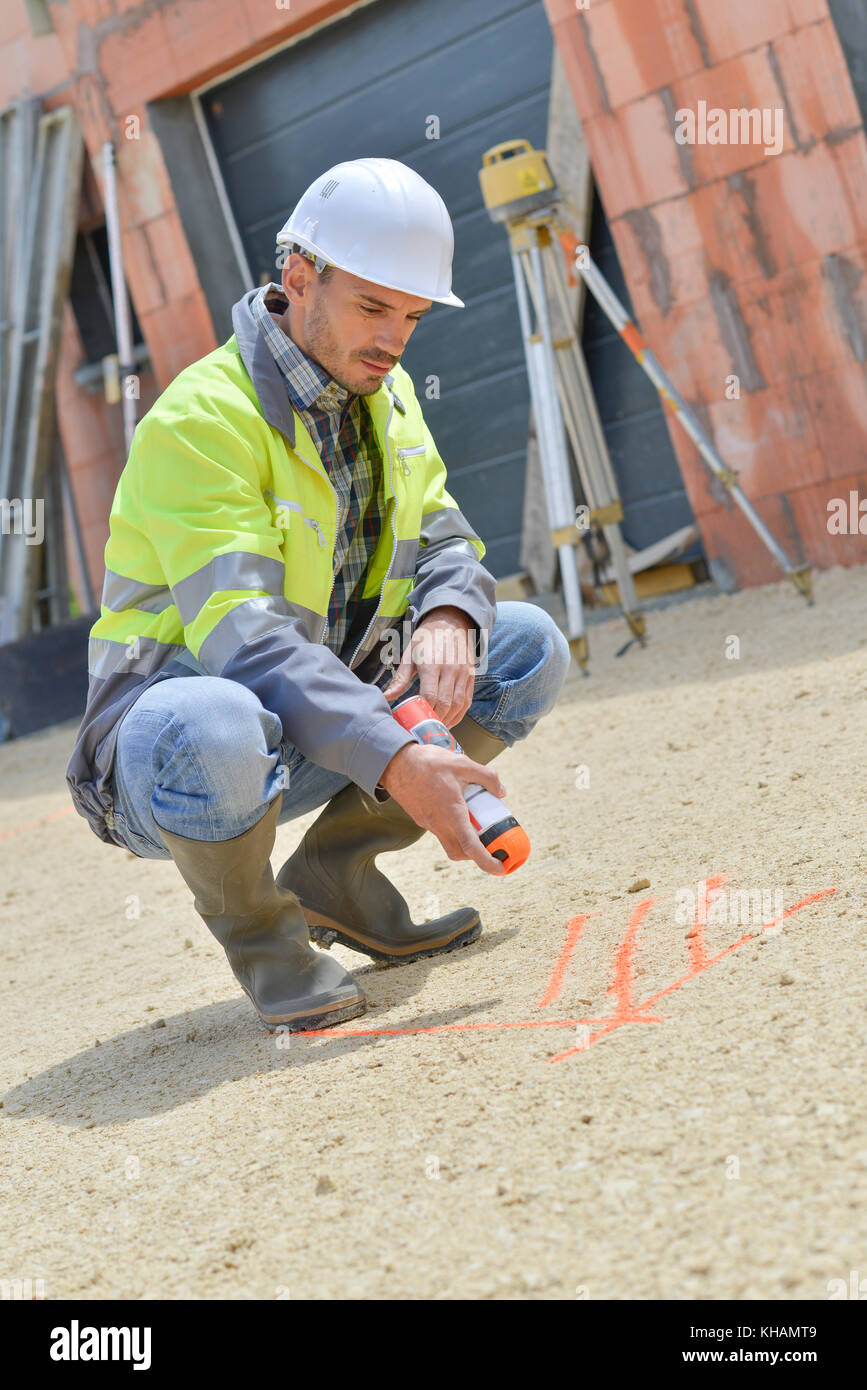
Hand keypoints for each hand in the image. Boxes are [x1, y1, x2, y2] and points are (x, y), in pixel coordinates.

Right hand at [379, 741, 507, 875]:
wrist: (395, 762)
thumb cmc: (428, 763)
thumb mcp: (463, 764)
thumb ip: (487, 777)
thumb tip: (501, 791)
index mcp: (451, 815)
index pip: (471, 847)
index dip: (487, 861)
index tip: (500, 867)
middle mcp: (438, 824)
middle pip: (459, 852)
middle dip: (476, 855)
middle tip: (490, 843)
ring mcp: (428, 823)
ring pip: (448, 841)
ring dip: (463, 838)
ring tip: (474, 818)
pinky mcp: (421, 818)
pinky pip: (439, 830)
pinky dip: (451, 826)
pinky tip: (455, 806)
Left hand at [383, 605, 476, 726]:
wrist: (450, 622)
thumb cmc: (426, 640)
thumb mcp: (409, 655)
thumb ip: (400, 680)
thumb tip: (386, 698)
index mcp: (432, 664)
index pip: (429, 696)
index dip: (423, 712)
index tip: (413, 720)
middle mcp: (450, 670)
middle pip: (445, 704)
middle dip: (434, 719)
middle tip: (423, 728)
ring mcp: (463, 674)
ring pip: (458, 705)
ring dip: (448, 720)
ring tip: (436, 727)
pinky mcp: (471, 677)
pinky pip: (467, 701)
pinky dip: (458, 715)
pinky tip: (448, 720)